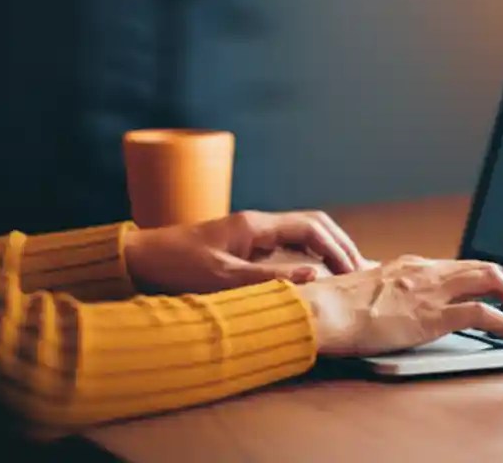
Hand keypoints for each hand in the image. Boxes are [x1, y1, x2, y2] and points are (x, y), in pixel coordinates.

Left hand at [123, 210, 370, 293]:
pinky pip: (286, 246)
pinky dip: (308, 256)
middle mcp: (257, 224)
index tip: (354, 271)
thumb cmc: (176, 266)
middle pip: (313, 225)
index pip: (311, 226)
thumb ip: (266, 278)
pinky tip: (316, 274)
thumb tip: (312, 275)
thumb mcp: (221, 278)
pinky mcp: (243, 247)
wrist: (141, 259)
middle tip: (361, 271)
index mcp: (255, 225)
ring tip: (348, 272)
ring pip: (301, 234)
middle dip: (340, 245)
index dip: (337, 247)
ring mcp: (251, 234)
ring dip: (327, 249)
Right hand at [297, 255, 502, 355]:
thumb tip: (385, 301)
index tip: (500, 292)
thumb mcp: (364, 291)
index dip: (486, 279)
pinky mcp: (432, 315)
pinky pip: (482, 313)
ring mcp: (431, 291)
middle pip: (484, 268)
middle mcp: (426, 271)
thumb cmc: (334, 306)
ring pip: (492, 282)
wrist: (323, 310)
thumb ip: (383, 291)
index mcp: (410, 265)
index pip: (460, 266)